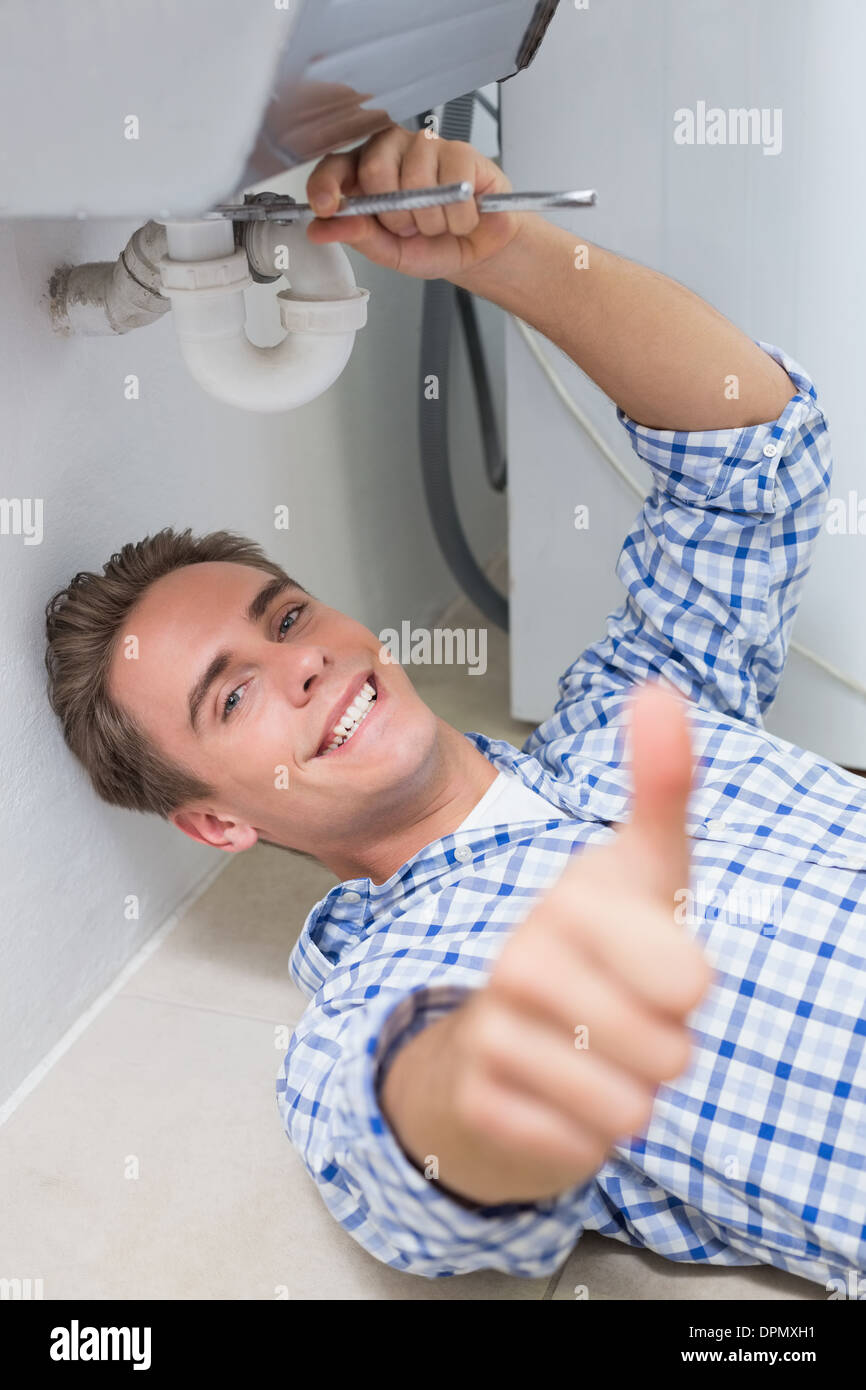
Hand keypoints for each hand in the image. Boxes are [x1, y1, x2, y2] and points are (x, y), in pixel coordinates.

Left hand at [303, 122, 521, 280]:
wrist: (477, 250)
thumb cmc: (432, 245)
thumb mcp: (389, 252)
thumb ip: (358, 236)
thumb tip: (321, 228)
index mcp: (364, 173)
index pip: (335, 166)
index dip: (327, 184)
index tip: (326, 207)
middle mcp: (391, 150)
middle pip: (375, 169)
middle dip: (395, 215)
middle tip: (411, 228)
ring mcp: (426, 146)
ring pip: (417, 182)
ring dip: (431, 221)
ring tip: (440, 223)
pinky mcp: (461, 151)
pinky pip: (455, 187)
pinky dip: (460, 218)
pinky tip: (463, 217)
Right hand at [442, 681, 712, 1203]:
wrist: (497, 1039)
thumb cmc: (593, 952)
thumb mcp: (645, 871)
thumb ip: (662, 787)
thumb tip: (657, 692)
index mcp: (575, 897)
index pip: (687, 977)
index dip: (690, 988)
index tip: (665, 966)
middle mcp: (523, 953)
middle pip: (667, 1048)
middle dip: (666, 1050)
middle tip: (629, 1018)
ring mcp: (489, 1022)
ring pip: (626, 1103)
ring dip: (629, 1097)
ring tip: (596, 1056)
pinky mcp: (475, 1093)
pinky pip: (576, 1145)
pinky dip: (584, 1136)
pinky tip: (558, 1095)